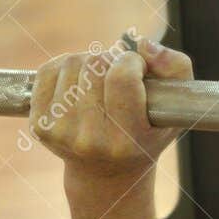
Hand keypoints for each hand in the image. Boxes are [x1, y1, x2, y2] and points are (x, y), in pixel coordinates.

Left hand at [31, 35, 191, 193]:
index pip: (121, 76)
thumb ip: (175, 68)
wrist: (108, 173)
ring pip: (72, 62)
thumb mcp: (178, 107)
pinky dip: (65, 68)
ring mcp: (62, 134)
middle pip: (95, 65)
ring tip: (100, 83)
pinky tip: (79, 85)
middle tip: (118, 77)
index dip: (131, 62)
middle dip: (110, 61)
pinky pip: (48, 70)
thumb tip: (142, 45)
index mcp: (127, 140)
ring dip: (88, 64)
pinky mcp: (41, 125)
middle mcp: (92, 141)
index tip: (137, 70)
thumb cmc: (147, 133)